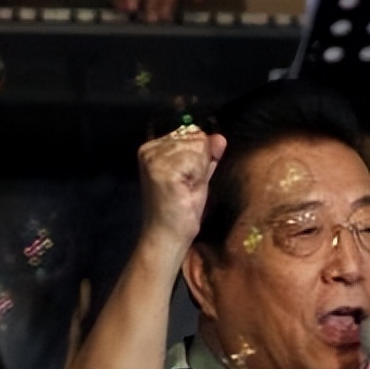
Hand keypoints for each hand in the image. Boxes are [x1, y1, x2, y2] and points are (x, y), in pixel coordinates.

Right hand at [136, 127, 225, 254]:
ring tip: (186, 189)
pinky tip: (185, 190)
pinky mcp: (162, 169)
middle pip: (196, 138)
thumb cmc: (182, 209)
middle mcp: (149, 148)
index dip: (200, 157)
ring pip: (197, 148)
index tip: (187, 178)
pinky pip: (196, 161)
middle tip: (187, 186)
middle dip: (201, 165)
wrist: (168, 235)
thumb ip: (207, 156)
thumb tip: (220, 137)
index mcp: (153, 146)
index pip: (192, 133)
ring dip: (199, 172)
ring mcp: (154, 158)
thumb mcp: (198, 177)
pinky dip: (198, 178)